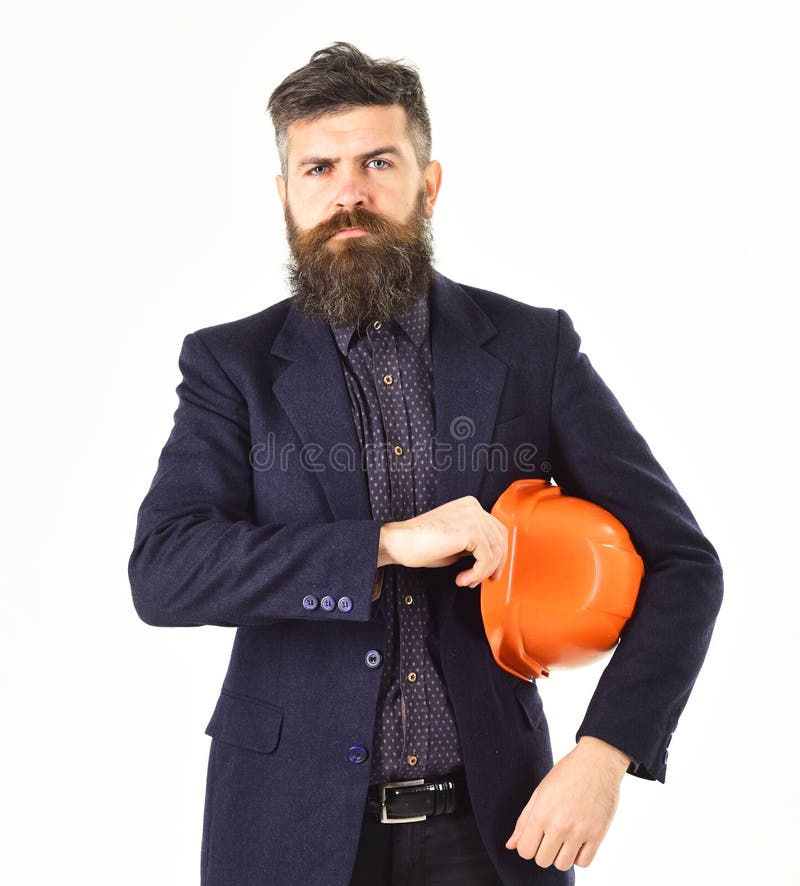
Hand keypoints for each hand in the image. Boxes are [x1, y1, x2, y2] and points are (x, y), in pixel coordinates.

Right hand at [378, 495, 507, 586]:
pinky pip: (486, 558)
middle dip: (496, 563)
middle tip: (486, 579)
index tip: (490, 571)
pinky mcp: (469, 531)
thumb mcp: (455, 542)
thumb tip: (490, 559)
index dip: (498, 553)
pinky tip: (463, 578)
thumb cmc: (421, 544)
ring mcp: (472, 517)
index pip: (497, 529)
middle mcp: (473, 508)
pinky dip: (477, 573)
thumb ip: (473, 544)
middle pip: (501, 538)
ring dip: (483, 571)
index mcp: (470, 506)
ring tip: (468, 580)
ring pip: (495, 550)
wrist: (400, 543)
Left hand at [505, 736, 629, 870]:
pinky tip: (577, 840)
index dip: (527, 846)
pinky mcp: (598, 835)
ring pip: (562, 865)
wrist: (597, 762)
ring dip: (561, 855)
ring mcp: (580, 831)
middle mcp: (559, 825)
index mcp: (541, 813)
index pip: (525, 851)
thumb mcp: (540, 792)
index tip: (534, 836)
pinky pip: (584, 862)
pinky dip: (579, 856)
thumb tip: (510, 845)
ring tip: (564, 838)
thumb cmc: (566, 774)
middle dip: (543, 851)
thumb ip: (524, 821)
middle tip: (549, 835)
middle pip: (543, 861)